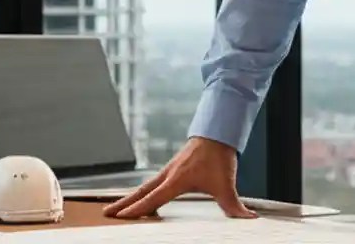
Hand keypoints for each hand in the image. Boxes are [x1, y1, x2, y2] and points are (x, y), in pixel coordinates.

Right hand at [101, 136, 257, 219]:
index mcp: (177, 179)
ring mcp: (168, 171)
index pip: (153, 197)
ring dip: (129, 198)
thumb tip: (248, 219)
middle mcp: (168, 174)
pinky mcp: (171, 169)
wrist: (217, 133)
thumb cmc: (219, 157)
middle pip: (141, 191)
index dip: (138, 208)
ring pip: (144, 186)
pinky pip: (152, 183)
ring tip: (115, 209)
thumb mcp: (226, 184)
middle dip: (123, 204)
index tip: (122, 217)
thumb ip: (234, 205)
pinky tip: (140, 200)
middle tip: (106, 213)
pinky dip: (142, 192)